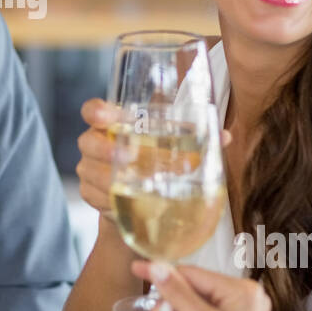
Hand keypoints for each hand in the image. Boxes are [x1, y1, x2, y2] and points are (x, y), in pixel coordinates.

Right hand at [76, 99, 232, 216]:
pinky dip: (110, 198)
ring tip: (137, 181)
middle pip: (87, 141)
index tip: (106, 115)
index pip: (92, 110)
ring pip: (90, 171)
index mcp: (111, 123)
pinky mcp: (90, 194)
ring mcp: (89, 170)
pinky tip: (126, 200)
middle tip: (130, 155)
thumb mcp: (170, 145)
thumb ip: (194, 138)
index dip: (95, 111)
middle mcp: (95, 143)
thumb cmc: (153, 160)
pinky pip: (93, 195)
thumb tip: (224, 137)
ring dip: (112, 177)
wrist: (139, 200)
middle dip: (106, 148)